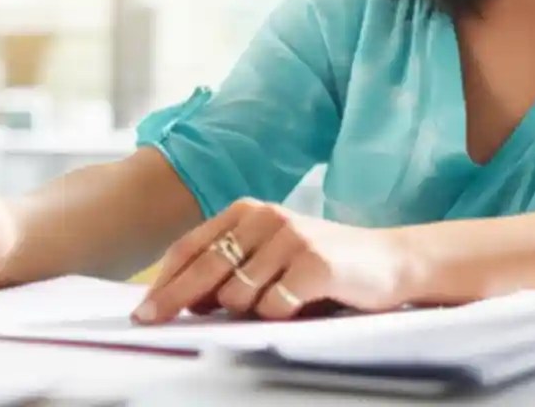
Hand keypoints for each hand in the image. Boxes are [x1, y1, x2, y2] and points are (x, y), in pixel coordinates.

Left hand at [132, 198, 413, 323]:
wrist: (390, 261)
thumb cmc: (321, 266)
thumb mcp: (270, 258)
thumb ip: (231, 269)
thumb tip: (184, 299)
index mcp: (248, 211)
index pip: (191, 247)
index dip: (164, 281)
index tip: (144, 311)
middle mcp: (266, 216)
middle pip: (205, 268)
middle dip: (174, 300)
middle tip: (151, 323)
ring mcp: (291, 237)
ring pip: (238, 294)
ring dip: (249, 312)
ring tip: (279, 305)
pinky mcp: (315, 262)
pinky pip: (274, 306)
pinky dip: (279, 316)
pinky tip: (300, 307)